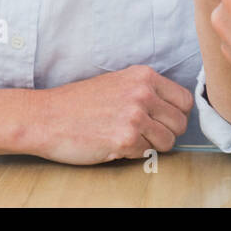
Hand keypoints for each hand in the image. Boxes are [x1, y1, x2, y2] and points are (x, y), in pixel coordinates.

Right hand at [29, 65, 193, 163]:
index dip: (176, 114)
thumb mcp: (118, 82)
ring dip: (151, 145)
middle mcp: (143, 93)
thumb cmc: (79, 102)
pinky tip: (115, 144)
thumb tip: (173, 109)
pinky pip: (146, 153)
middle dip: (166, 132)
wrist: (46, 117)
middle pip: (180, 123)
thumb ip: (146, 91)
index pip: (184, 99)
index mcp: (144, 76)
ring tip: (129, 139)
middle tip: (146, 134)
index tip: (164, 121)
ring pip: (168, 141)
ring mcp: (135, 116)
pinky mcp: (125, 139)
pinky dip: (134, 153)